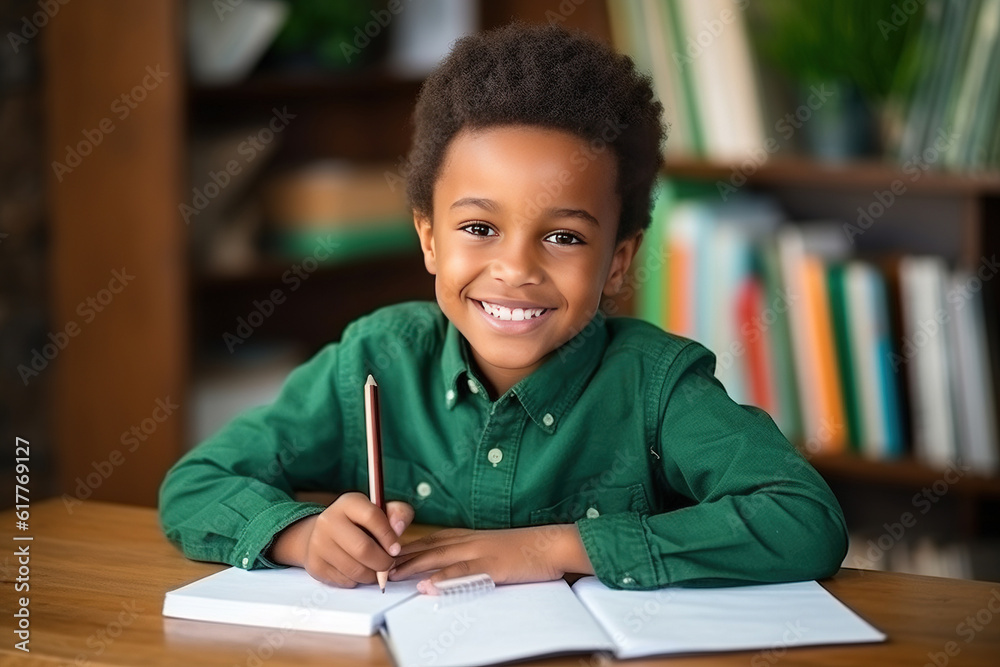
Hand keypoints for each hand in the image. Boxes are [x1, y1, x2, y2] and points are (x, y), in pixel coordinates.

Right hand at [269, 492, 413, 586]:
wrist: (324, 535)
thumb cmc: (360, 524)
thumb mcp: (380, 511)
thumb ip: (398, 514)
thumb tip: (399, 528)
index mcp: (348, 502)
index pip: (372, 517)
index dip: (389, 536)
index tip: (396, 549)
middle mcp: (329, 520)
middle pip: (363, 548)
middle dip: (383, 562)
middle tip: (389, 564)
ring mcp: (318, 543)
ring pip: (355, 569)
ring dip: (372, 575)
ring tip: (375, 569)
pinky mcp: (315, 565)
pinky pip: (345, 581)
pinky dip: (357, 581)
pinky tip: (358, 570)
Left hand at [389, 524, 593, 591]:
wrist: (552, 544)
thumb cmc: (526, 550)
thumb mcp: (493, 550)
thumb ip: (472, 557)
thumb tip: (450, 570)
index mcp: (469, 537)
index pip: (431, 540)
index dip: (407, 547)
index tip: (385, 554)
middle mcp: (470, 540)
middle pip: (428, 547)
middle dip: (401, 556)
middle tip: (377, 565)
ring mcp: (480, 551)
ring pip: (440, 557)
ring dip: (414, 566)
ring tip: (391, 576)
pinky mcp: (492, 565)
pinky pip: (464, 572)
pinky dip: (444, 579)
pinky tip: (428, 586)